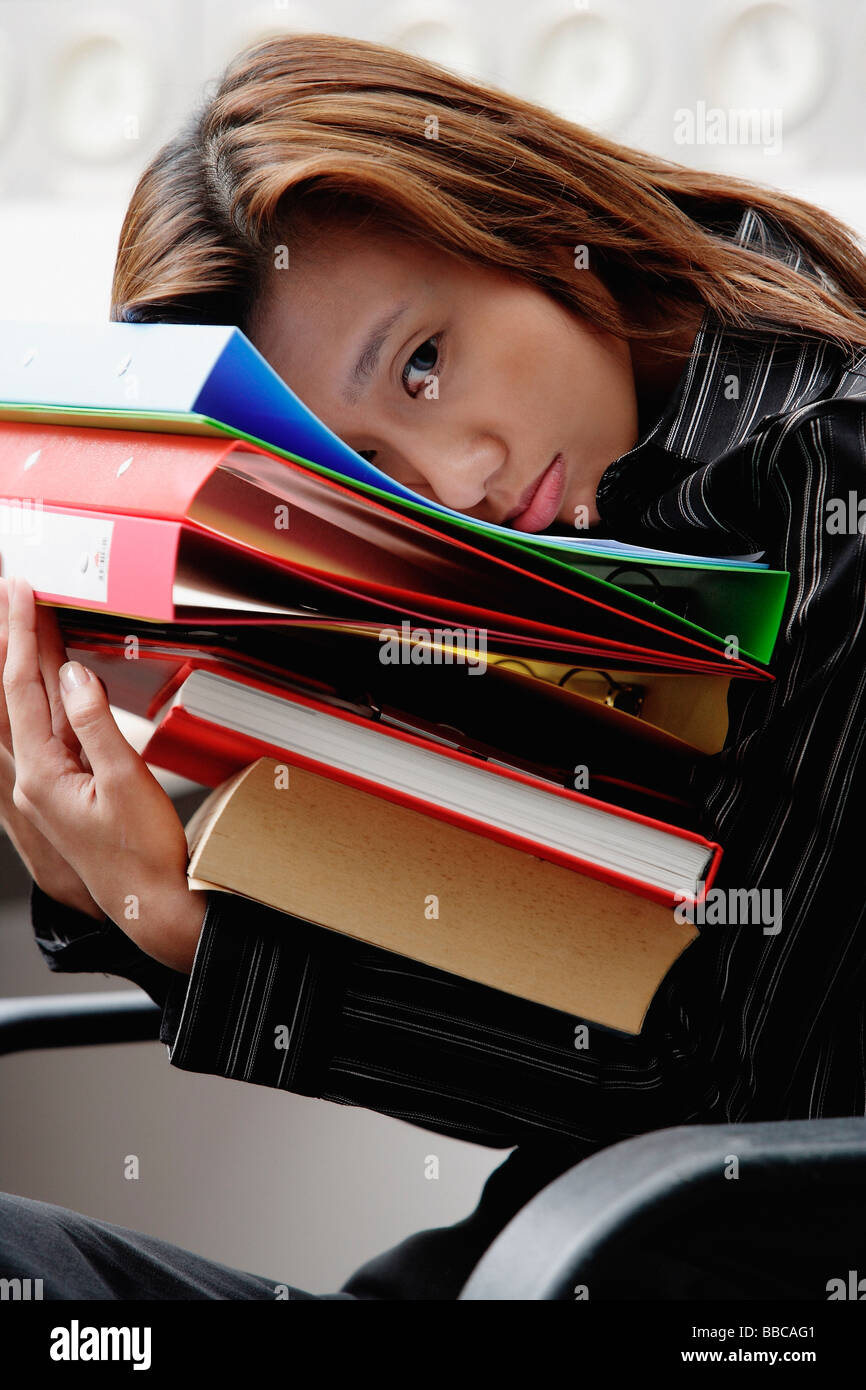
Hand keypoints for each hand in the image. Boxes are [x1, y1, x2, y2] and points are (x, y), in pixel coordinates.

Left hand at [1, 575, 205, 971]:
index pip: (22, 689)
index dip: (21, 633)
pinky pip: (55, 732)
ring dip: (34, 666)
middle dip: (17, 640)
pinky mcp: (69, 793)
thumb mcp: (127, 782)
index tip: (20, 592)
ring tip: (34, 622)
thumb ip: (96, 723)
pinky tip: (63, 679)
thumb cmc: (145, 857)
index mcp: (42, 776)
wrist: (152, 907)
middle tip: (16, 593)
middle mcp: (35, 781)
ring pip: (35, 712)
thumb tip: (72, 674)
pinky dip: (56, 697)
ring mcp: (49, 788)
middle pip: (19, 696)